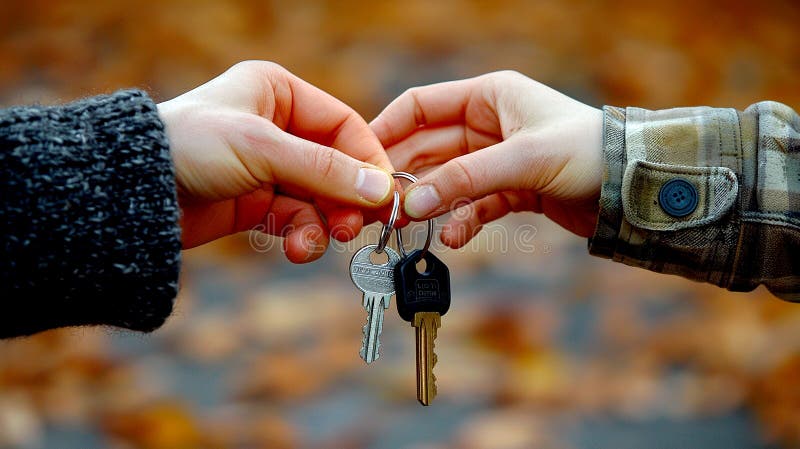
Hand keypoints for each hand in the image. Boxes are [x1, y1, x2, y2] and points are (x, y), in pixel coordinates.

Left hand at [158, 61, 394, 260]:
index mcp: (279, 93)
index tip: (384, 195)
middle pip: (336, 167)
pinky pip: (296, 220)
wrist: (131, 192)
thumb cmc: (188, 146)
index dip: (367, 161)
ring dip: (324, 224)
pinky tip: (299, 249)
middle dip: (345, 200)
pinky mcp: (255, 204)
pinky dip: (303, 236)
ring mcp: (267, 168)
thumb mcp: (262, 148)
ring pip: (318, 199)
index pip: (344, 126)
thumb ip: (325, 170)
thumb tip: (381, 189)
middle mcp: (277, 128)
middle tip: (353, 227)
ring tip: (317, 242)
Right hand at [370, 71, 602, 247]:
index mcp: (488, 97)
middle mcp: (489, 124)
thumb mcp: (523, 159)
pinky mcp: (511, 189)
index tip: (363, 161)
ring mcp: (498, 159)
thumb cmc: (589, 151)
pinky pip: (474, 204)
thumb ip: (464, 180)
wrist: (636, 187)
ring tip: (410, 229)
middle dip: (407, 179)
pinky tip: (453, 239)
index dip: (388, 131)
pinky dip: (462, 221)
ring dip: (431, 205)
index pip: (420, 107)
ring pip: (448, 181)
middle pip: (429, 149)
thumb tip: (412, 204)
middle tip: (381, 208)